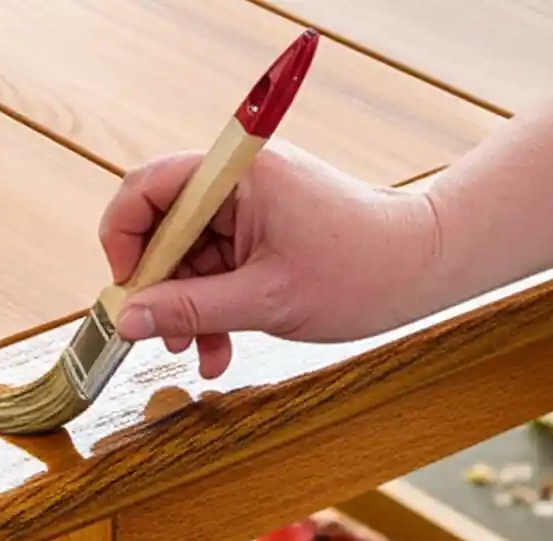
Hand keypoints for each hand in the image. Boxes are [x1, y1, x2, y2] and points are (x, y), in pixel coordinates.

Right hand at [99, 141, 441, 378]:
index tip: (129, 290)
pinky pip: (218, 267)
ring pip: (189, 256)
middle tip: (162, 336)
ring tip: (198, 353)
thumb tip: (125, 320)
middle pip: (164, 228)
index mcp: (238, 174)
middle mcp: (238, 181)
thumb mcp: (265, 300)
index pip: (148, 187)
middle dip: (159, 287)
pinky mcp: (262, 231)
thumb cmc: (361, 272)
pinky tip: (220, 347)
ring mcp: (250, 207)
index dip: (124, 238)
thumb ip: (189, 310)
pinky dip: (214, 306)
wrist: (428, 268)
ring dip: (188, 308)